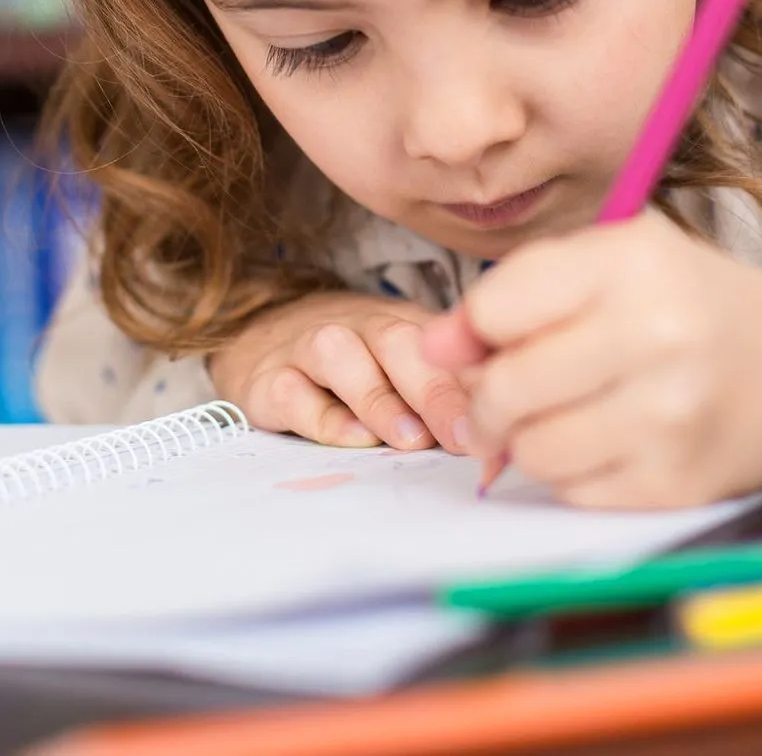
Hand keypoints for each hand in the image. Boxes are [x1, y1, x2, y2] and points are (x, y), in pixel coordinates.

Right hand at [209, 292, 473, 452]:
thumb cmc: (353, 365)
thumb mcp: (403, 370)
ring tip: (409, 438)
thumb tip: (501, 439)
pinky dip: (321, 416)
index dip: (472, 382)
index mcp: (400, 323)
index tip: (499, 421)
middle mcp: (355, 327)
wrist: (260, 336)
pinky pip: (291, 392)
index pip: (442, 345)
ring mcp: (306, 348)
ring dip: (377, 397)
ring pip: (338, 355)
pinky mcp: (267, 379)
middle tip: (462, 435)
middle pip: (396, 341)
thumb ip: (448, 395)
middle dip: (434, 389)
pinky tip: (352, 438)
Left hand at [427, 210, 761, 507]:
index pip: (497, 307)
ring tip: (554, 416)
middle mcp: (656, 335)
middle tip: (501, 395)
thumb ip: (515, 292)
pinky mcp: (679, 481)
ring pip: (532, 450)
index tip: (490, 336)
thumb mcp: (609, 262)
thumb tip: (432, 348)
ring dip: (523, 441)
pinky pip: (573, 491)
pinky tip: (601, 442)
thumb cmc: (686, 304)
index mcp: (631, 262)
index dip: (476, 329)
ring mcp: (670, 415)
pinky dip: (570, 472)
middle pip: (506, 388)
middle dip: (485, 399)